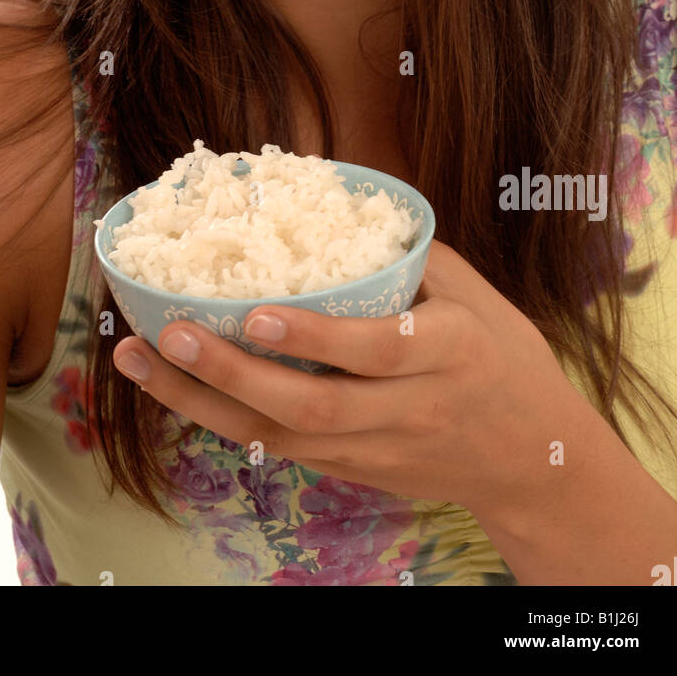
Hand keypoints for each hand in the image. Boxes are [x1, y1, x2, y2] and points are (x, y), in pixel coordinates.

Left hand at [113, 238, 594, 523]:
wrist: (536, 462)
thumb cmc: (504, 357)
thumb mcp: (476, 295)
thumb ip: (411, 258)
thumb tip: (337, 204)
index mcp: (450, 354)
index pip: (377, 351)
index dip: (316, 338)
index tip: (257, 312)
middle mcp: (410, 409)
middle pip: (312, 406)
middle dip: (231, 374)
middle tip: (167, 333)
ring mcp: (378, 451)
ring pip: (281, 437)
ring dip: (203, 402)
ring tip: (140, 360)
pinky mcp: (355, 471)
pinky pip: (281, 448)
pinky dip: (223, 418)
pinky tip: (173, 386)